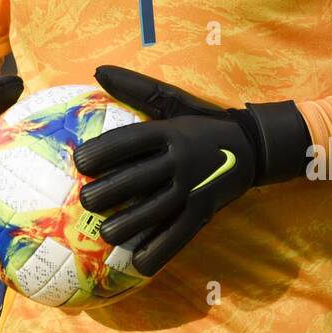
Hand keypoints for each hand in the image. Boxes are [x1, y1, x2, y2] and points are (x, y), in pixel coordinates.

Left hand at [73, 65, 308, 276]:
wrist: (253, 146)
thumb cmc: (203, 121)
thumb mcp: (174, 100)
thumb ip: (136, 87)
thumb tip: (97, 70)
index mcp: (170, 131)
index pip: (129, 141)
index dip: (101, 151)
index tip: (79, 160)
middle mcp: (180, 159)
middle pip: (136, 179)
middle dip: (106, 193)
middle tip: (85, 201)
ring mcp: (193, 188)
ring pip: (154, 211)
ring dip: (126, 225)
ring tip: (105, 232)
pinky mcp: (204, 212)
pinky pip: (179, 236)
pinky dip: (158, 252)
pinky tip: (138, 262)